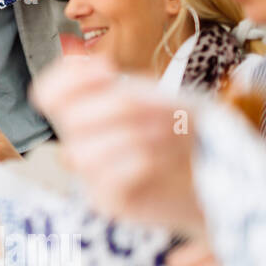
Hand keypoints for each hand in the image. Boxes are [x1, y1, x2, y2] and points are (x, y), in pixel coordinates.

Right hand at [30, 56, 206, 233]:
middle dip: (118, 106)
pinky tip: (161, 157)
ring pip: (82, 154)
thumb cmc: (186, 134)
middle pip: (70, 120)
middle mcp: (81, 142)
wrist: (216, 176)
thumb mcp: (160, 95)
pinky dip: (136, 162)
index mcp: (86, 111)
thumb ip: (124, 82)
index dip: (68, 79)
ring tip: (167, 133)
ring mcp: (90, 174)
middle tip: (159, 108)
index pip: (48, 94)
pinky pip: (105, 180)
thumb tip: (96, 63)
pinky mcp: (108, 201)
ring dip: (130, 136)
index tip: (108, 71)